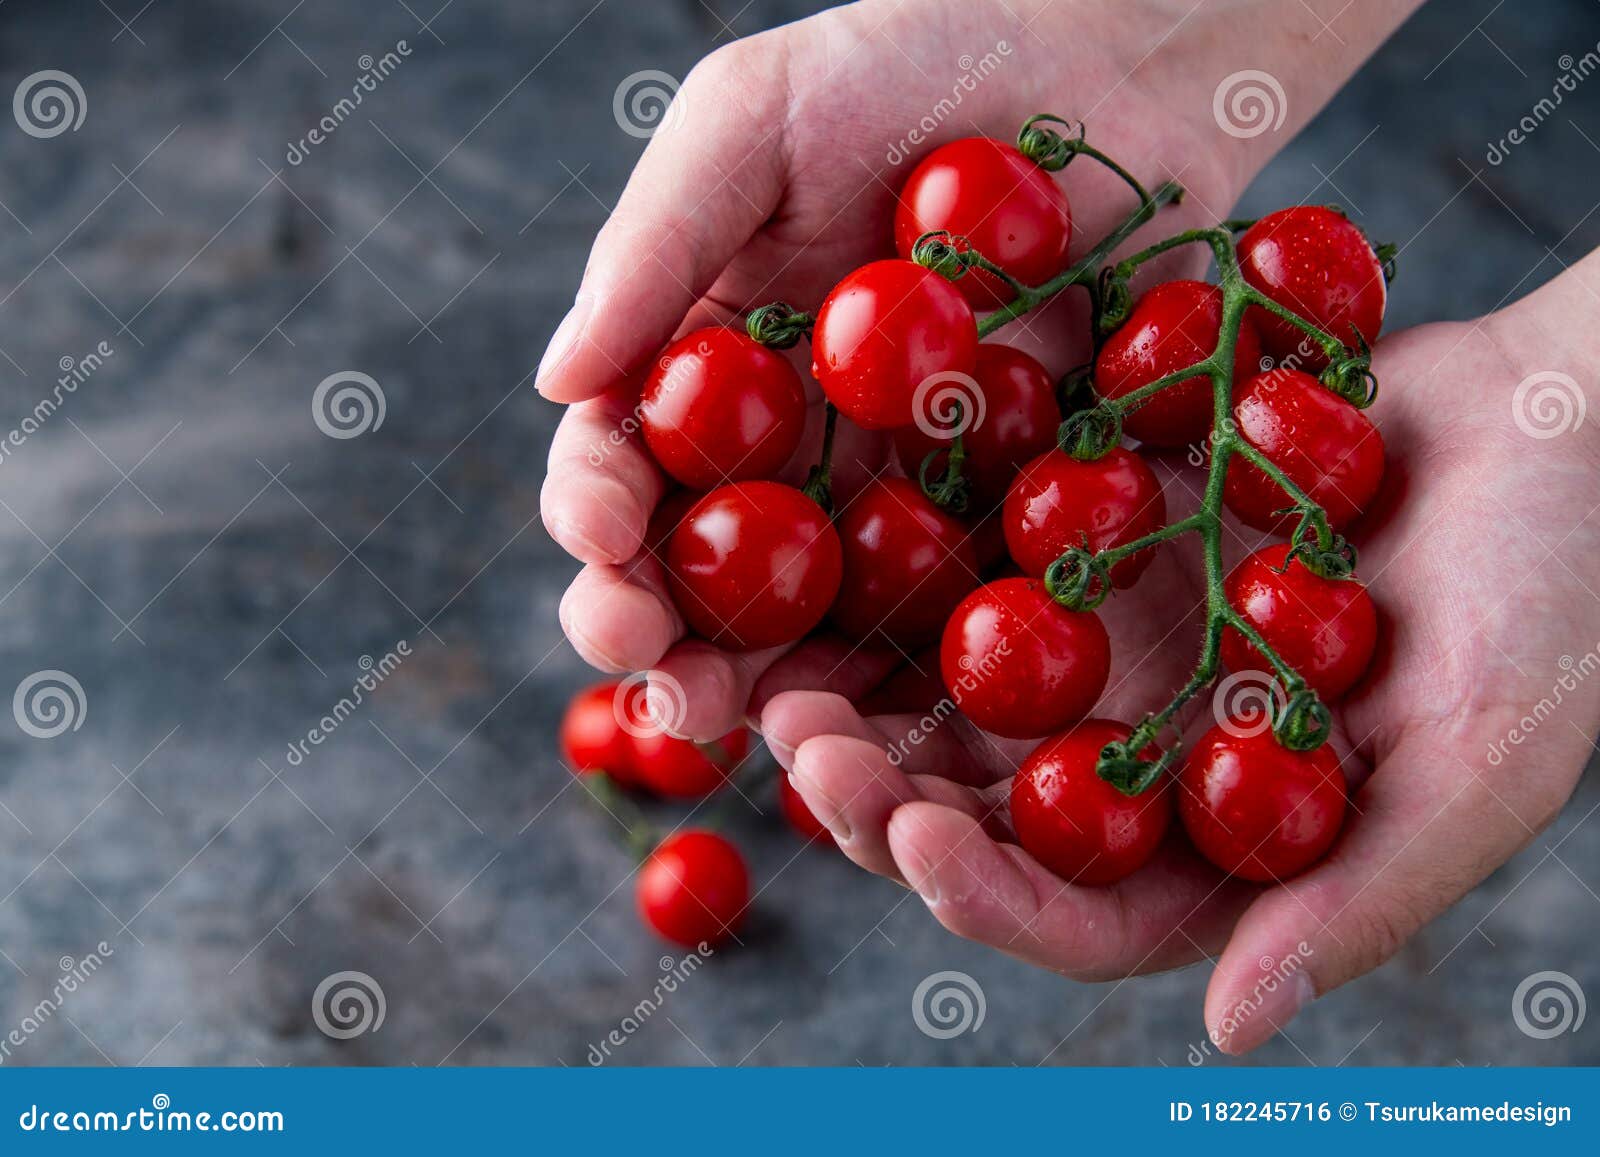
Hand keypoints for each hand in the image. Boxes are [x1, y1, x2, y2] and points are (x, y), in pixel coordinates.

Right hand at [540, 0, 1408, 737]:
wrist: (1117, 68)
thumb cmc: (920, 61)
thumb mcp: (757, 119)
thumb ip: (655, 245)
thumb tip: (556, 386)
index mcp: (707, 366)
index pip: (622, 463)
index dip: (597, 516)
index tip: (604, 542)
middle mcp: (786, 450)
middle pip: (702, 572)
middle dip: (665, 637)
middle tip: (664, 682)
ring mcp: (894, 496)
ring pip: (813, 621)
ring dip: (774, 686)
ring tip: (759, 727)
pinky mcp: (1002, 521)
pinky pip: (951, 611)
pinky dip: (918, 672)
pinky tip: (901, 716)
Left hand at [772, 260, 1599, 1053]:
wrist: (1563, 425)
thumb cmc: (1560, 603)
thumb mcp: (1482, 761)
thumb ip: (1360, 897)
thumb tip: (1230, 1027)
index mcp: (1235, 842)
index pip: (1086, 910)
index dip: (990, 895)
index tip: (910, 842)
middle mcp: (1159, 759)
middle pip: (994, 814)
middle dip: (886, 801)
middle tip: (801, 751)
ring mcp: (1125, 653)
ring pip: (966, 704)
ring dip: (873, 701)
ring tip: (781, 678)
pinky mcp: (1106, 546)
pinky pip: (991, 573)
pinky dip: (917, 577)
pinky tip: (842, 550)